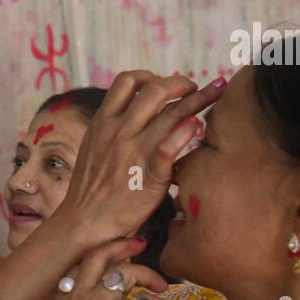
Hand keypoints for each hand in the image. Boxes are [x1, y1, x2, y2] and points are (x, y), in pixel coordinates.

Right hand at [59, 71, 224, 242]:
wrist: (83, 223)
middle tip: (195, 89)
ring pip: (171, 112)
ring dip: (199, 98)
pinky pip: (169, 147)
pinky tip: (198, 127)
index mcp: (103, 122)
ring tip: (216, 93)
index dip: (151, 76)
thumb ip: (113, 129)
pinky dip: (186, 132)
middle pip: (155, 88)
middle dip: (182, 82)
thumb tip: (135, 114)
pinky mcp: (149, 176)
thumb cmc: (91, 189)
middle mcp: (118, 131)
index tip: (165, 86)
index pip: (128, 81)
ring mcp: (134, 152)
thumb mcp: (93, 147)